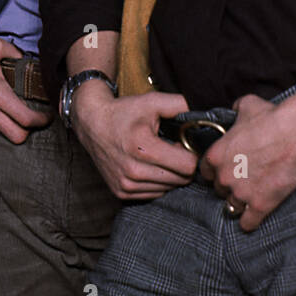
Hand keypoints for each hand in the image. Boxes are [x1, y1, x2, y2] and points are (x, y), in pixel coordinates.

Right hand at [71, 84, 196, 199]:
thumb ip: (181, 105)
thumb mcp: (152, 101)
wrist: (92, 123)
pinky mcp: (121, 193)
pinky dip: (157, 182)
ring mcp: (126, 185)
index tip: (181, 143)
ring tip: (159, 156)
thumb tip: (204, 115)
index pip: (187, 166)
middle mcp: (134, 171)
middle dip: (182, 165)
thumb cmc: (124, 112)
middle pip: (180, 180)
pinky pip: (154, 194)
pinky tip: (150, 166)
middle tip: (172, 149)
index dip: (190, 154)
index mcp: (144, 148)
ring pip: (168, 189)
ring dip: (170, 175)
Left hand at [200, 94, 295, 231]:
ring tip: (249, 199)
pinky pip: (247, 223)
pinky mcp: (260, 205)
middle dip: (229, 186)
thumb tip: (235, 110)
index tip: (226, 170)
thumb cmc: (271, 117)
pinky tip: (253, 218)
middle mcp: (224, 177)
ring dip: (239, 203)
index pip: (205, 172)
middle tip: (242, 181)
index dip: (216, 171)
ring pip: (231, 207)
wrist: (294, 133)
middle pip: (219, 190)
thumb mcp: (246, 105)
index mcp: (216, 155)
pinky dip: (249, 222)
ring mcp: (241, 193)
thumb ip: (235, 111)